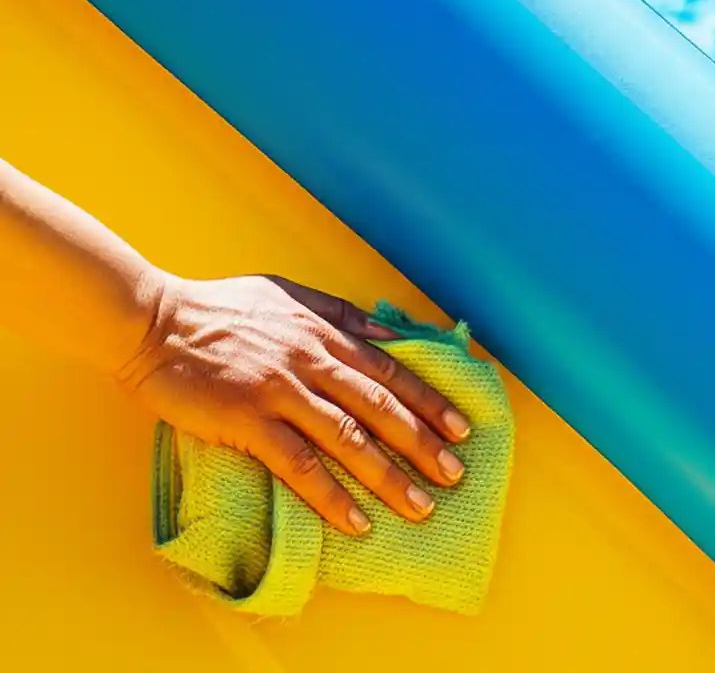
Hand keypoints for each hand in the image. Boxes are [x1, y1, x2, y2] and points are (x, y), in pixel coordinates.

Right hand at [116, 273, 471, 535]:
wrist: (152, 321)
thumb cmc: (220, 308)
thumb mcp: (289, 295)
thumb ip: (340, 316)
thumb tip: (390, 334)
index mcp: (324, 332)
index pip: (391, 371)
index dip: (430, 401)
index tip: (460, 428)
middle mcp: (312, 360)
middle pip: (381, 407)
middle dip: (423, 444)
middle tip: (454, 475)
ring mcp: (281, 390)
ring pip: (349, 439)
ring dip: (389, 476)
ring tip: (420, 507)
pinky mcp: (247, 419)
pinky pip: (299, 465)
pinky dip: (331, 495)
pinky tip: (356, 521)